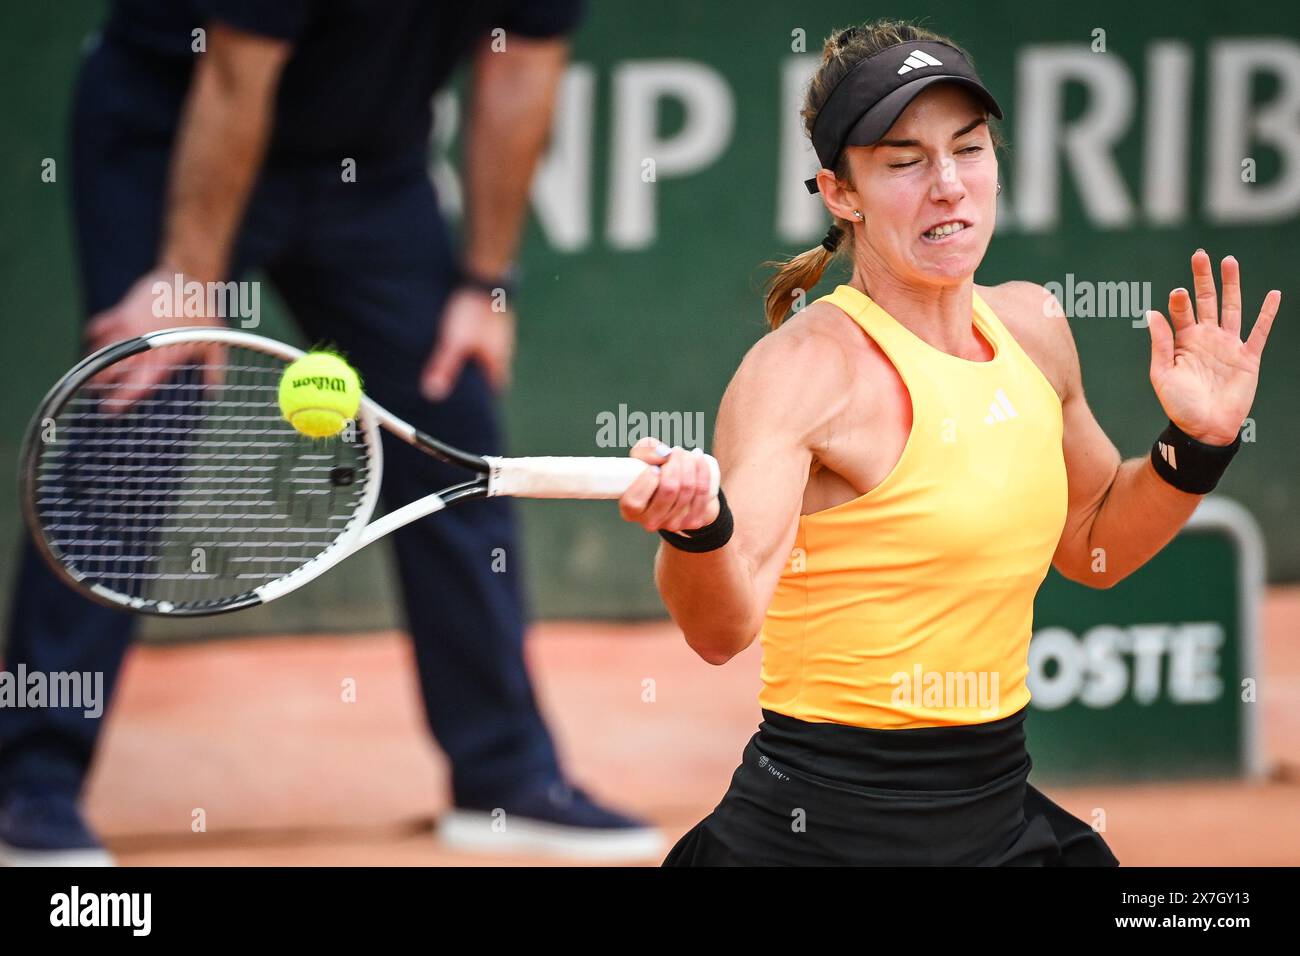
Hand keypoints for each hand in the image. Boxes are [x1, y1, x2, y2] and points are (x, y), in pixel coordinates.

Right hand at [85, 268, 227, 410]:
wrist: (187, 279)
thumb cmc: (203, 312)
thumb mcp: (215, 344)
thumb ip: (213, 370)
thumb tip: (214, 391)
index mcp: (165, 355)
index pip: (140, 381)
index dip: (124, 396)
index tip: (111, 409)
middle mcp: (144, 342)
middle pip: (115, 369)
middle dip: (102, 384)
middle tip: (97, 395)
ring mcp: (130, 326)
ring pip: (102, 350)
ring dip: (95, 364)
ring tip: (91, 376)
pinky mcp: (122, 311)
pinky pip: (99, 326)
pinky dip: (93, 336)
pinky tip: (92, 344)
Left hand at [420, 287, 514, 400]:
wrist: (485, 275)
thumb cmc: (472, 312)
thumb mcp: (453, 342)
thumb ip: (444, 367)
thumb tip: (432, 394)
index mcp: (497, 360)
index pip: (496, 388)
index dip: (487, 398)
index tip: (476, 407)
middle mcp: (504, 348)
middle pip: (495, 371)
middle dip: (481, 380)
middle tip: (466, 388)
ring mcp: (502, 332)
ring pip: (491, 353)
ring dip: (479, 360)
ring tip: (462, 366)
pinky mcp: (494, 317)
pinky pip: (487, 337)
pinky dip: (477, 343)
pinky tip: (466, 339)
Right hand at [618, 437, 718, 532]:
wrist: (678, 489)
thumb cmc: (655, 472)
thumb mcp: (642, 458)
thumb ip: (645, 451)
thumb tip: (662, 455)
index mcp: (630, 510)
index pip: (634, 502)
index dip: (646, 481)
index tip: (654, 466)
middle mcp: (650, 521)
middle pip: (668, 490)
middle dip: (675, 463)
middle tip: (676, 451)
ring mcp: (673, 524)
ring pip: (687, 489)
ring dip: (690, 464)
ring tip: (687, 454)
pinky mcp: (694, 521)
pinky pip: (702, 492)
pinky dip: (703, 471)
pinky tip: (699, 459)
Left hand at [1145, 250, 1280, 444]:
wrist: (1204, 429)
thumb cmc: (1179, 405)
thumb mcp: (1162, 373)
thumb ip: (1160, 343)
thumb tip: (1152, 312)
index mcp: (1183, 342)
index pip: (1181, 312)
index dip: (1179, 301)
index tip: (1177, 293)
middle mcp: (1206, 338)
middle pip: (1206, 301)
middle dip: (1203, 279)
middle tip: (1200, 255)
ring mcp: (1228, 346)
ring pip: (1232, 308)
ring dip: (1232, 286)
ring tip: (1230, 262)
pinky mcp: (1247, 357)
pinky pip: (1259, 332)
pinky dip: (1266, 314)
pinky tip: (1272, 295)